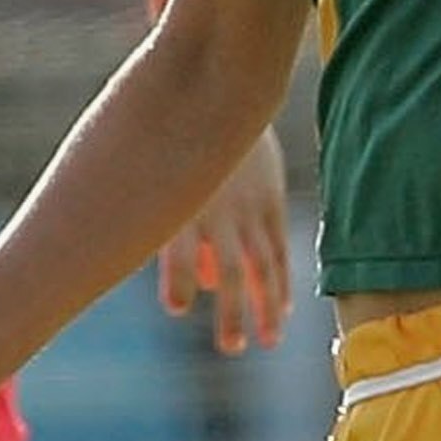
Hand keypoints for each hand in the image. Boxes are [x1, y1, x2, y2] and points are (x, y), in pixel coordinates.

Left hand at [156, 128, 289, 353]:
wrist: (218, 92)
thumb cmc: (171, 147)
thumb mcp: (159, 185)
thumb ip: (172, 241)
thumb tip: (197, 292)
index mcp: (179, 203)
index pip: (179, 245)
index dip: (179, 276)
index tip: (177, 307)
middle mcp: (217, 208)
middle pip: (228, 268)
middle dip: (232, 310)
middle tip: (231, 348)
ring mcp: (249, 206)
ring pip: (261, 264)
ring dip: (265, 306)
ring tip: (266, 341)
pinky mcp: (269, 201)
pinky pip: (277, 248)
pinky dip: (280, 281)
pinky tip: (281, 310)